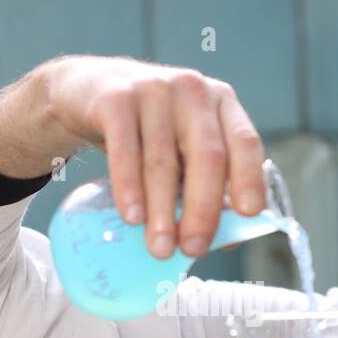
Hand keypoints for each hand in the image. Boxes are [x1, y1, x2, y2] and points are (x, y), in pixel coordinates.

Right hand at [0, 55, 266, 259]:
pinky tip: (132, 217)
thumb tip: (226, 239)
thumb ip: (207, 185)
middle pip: (206, 156)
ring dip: (162, 211)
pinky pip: (124, 150)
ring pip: (163, 160)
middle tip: (193, 249)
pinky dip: (129, 188)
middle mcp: (193, 91)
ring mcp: (153, 89)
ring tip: (159, 248)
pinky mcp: (115, 98)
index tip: (249, 214)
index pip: (245, 141)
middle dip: (202, 209)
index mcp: (221, 104)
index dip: (249, 178)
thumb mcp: (183, 147)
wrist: (88, 90)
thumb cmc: (148, 129)